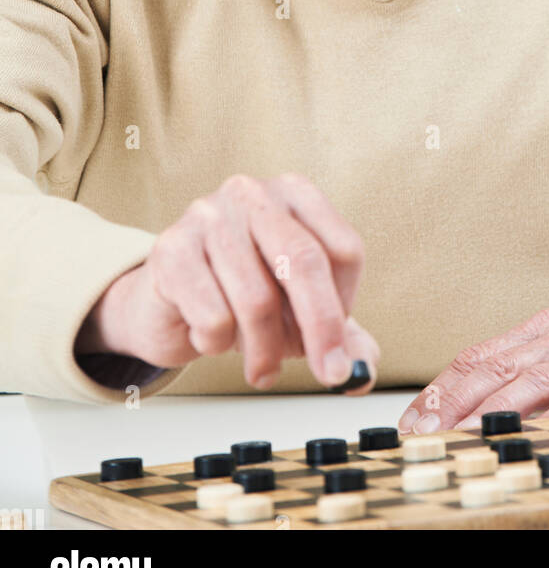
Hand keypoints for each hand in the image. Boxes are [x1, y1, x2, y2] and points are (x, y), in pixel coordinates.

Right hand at [74, 172, 378, 390]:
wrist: (166, 302)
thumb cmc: (239, 296)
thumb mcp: (296, 309)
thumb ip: (338, 334)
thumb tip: (362, 370)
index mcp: (295, 194)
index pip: (343, 248)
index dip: (343, 304)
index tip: (336, 343)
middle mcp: (253, 194)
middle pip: (304, 261)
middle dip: (322, 328)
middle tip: (328, 373)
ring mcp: (208, 216)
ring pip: (257, 299)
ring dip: (266, 350)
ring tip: (261, 365)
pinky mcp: (171, 249)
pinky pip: (213, 317)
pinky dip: (218, 344)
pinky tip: (210, 336)